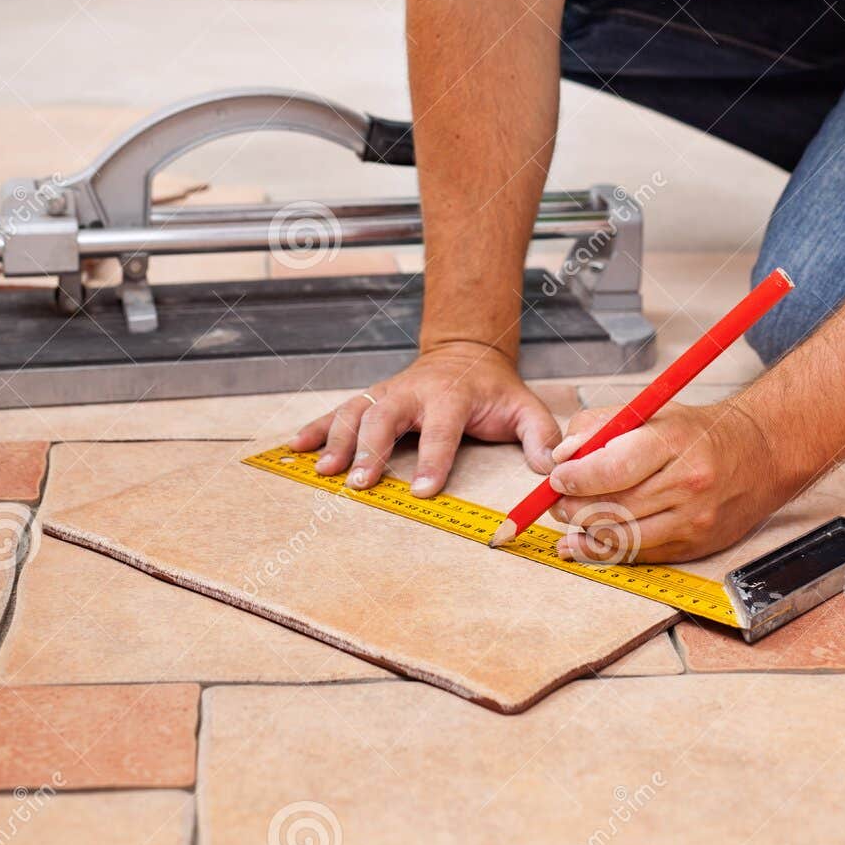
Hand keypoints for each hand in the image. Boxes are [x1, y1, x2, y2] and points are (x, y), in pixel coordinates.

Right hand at [288, 342, 561, 496]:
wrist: (467, 354)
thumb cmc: (495, 391)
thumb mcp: (526, 408)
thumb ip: (541, 437)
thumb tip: (549, 469)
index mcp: (452, 396)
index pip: (442, 429)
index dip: (433, 459)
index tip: (422, 490)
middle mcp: (413, 392)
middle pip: (385, 415)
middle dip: (370, 448)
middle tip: (359, 482)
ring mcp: (387, 392)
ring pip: (355, 410)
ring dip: (336, 439)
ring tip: (324, 470)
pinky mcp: (371, 398)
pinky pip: (337, 410)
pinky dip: (316, 427)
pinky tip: (296, 447)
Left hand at [547, 397, 784, 563]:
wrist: (759, 455)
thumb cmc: (698, 431)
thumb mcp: (650, 410)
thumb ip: (600, 426)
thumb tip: (562, 456)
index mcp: (674, 442)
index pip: (613, 468)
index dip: (576, 477)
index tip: (556, 478)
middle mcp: (687, 484)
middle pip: (614, 506)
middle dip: (574, 506)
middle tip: (556, 500)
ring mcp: (693, 520)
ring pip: (623, 537)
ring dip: (585, 531)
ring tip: (569, 517)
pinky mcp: (695, 547)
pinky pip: (640, 555)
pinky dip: (606, 550)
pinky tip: (585, 542)